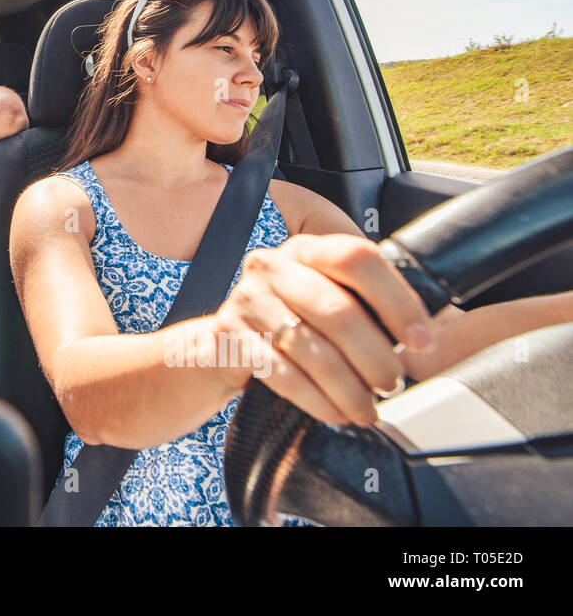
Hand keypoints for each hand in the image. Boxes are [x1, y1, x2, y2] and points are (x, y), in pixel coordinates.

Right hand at [212, 234, 435, 426]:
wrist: (220, 346)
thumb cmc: (289, 323)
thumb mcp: (328, 300)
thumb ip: (374, 307)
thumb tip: (443, 335)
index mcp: (307, 249)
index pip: (357, 258)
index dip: (397, 300)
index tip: (423, 340)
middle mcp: (272, 266)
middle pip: (337, 310)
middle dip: (375, 356)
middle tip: (393, 383)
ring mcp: (246, 300)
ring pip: (311, 348)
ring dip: (349, 388)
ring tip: (369, 409)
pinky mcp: (228, 337)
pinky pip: (282, 374)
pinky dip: (316, 400)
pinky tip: (336, 413)